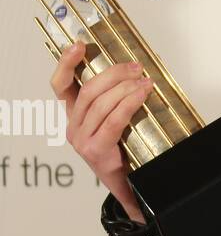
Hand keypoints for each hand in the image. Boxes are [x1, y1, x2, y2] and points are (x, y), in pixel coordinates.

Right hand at [51, 40, 152, 223]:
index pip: (61, 86)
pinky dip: (128, 104)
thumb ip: (117, 103)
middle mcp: (74, 127)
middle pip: (88, 90)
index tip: (78, 46)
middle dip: (113, 73)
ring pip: (100, 104)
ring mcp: (82, 140)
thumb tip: (136, 73)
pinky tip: (141, 95)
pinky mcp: (96, 151)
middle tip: (136, 67)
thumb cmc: (124, 155)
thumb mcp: (116, 126)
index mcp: (74, 117)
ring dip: (125, 87)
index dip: (66, 64)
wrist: (130, 190)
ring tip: (145, 81)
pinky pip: (112, 121)